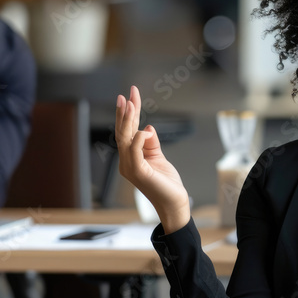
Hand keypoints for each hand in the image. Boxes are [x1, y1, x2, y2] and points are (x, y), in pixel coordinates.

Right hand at [115, 85, 190, 231]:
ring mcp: (130, 167)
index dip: (129, 113)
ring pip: (125, 138)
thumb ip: (152, 143)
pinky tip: (145, 129)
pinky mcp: (139, 172)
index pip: (128, 131)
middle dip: (125, 112)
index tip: (130, 96)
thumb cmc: (166, 183)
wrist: (174, 202)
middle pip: (122, 132)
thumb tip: (147, 127)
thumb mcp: (159, 157)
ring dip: (128, 120)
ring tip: (130, 103)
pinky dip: (139, 138)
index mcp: (130, 157)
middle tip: (126, 94)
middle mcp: (126, 161)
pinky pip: (135, 151)